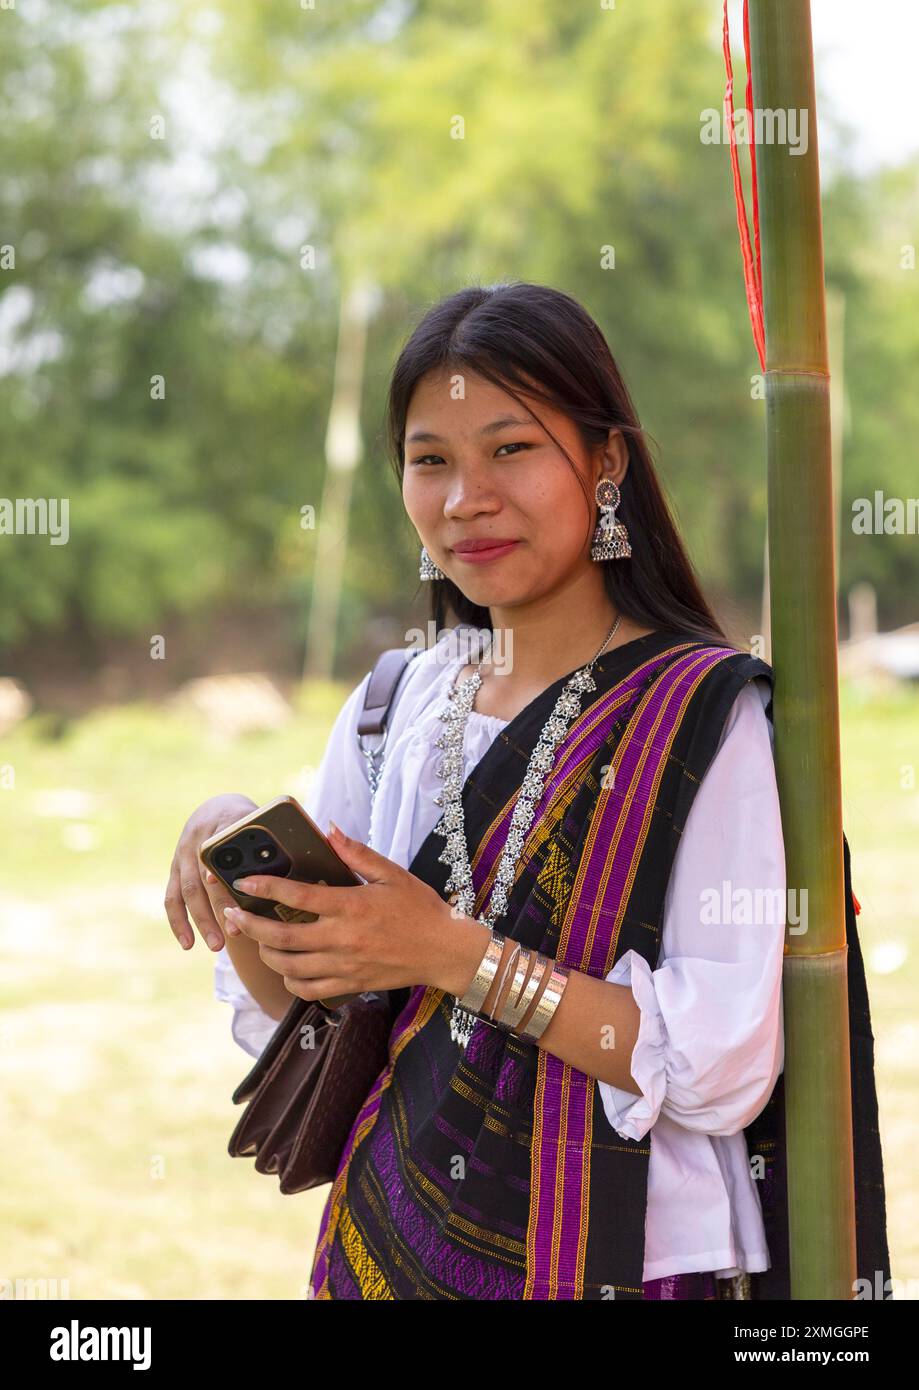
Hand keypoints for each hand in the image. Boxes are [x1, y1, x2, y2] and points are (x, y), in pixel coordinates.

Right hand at [164, 793, 257, 951]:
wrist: (214, 809)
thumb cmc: (245, 819)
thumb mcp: (258, 818)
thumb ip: (271, 838)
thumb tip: (303, 854)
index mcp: (222, 824)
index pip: (222, 847)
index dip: (224, 868)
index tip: (227, 889)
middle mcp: (197, 840)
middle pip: (205, 876)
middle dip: (220, 906)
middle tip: (235, 931)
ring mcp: (182, 856)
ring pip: (188, 891)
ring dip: (201, 920)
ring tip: (217, 945)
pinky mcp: (174, 871)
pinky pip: (172, 898)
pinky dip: (178, 922)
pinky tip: (188, 944)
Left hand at [221, 821, 483, 1000]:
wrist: (445, 951)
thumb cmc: (421, 908)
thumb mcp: (392, 873)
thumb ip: (357, 853)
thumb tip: (329, 829)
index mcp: (351, 906)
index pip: (298, 897)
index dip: (266, 887)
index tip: (244, 882)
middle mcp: (343, 938)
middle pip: (282, 937)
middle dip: (250, 925)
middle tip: (231, 914)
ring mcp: (344, 966)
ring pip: (289, 966)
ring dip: (265, 953)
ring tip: (256, 937)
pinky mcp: (350, 985)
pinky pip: (308, 990)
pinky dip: (289, 980)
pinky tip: (285, 967)